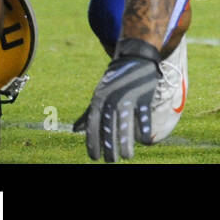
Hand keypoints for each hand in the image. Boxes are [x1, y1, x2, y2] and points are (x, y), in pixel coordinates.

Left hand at [85, 38, 161, 161]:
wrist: (135, 58)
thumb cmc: (115, 80)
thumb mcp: (100, 94)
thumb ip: (89, 113)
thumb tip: (75, 130)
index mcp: (99, 100)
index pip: (93, 125)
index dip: (93, 143)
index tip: (94, 157)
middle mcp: (112, 99)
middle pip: (109, 127)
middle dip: (109, 146)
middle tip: (110, 160)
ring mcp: (128, 97)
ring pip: (125, 124)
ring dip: (125, 142)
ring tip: (126, 156)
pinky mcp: (144, 95)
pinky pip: (143, 115)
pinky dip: (143, 129)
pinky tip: (143, 141)